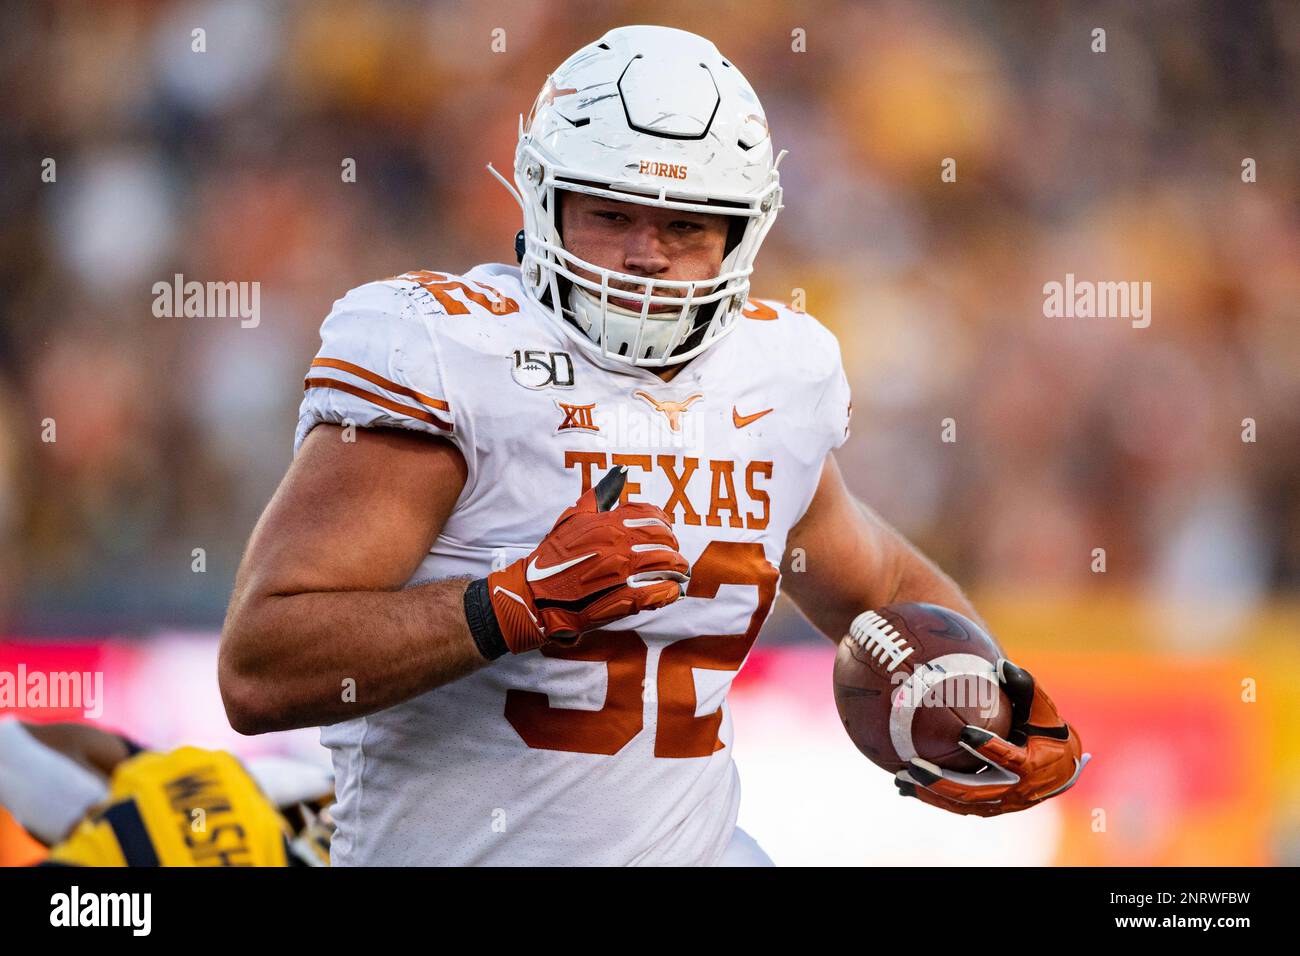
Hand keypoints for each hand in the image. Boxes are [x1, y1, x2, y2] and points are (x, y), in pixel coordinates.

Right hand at [485, 466, 688, 652]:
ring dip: (677, 569)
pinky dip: (670, 591)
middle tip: (672, 554)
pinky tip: (669, 591)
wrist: (536, 594)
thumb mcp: (574, 517)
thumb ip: (601, 494)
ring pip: (668, 565)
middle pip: (665, 540)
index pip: (653, 515)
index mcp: (609, 522)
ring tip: (677, 574)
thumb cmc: (554, 556)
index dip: (664, 523)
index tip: (664, 532)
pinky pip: (660, 591)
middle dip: (672, 546)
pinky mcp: (624, 599)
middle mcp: (619, 544)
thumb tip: (621, 471)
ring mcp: (623, 572)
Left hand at [894, 659, 1089, 815]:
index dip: (988, 748)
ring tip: (900, 780)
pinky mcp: (990, 808)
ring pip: (963, 803)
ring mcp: (1002, 803)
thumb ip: (1025, 687)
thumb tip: (1002, 664)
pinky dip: (933, 799)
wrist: (1062, 767)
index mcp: (1032, 765)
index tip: (963, 733)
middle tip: (914, 764)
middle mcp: (1016, 790)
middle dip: (943, 781)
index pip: (1008, 759)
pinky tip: (905, 787)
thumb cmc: (1047, 730)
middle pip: (976, 791)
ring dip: (931, 793)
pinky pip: (958, 806)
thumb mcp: (1043, 709)